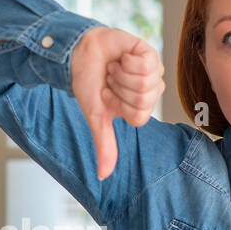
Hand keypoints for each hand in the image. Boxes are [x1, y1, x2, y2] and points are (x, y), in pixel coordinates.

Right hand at [69, 26, 164, 178]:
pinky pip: (145, 64)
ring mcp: (152, 72)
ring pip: (145, 81)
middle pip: (143, 99)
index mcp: (139, 109)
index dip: (118, 105)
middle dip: (119, 88)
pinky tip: (121, 57)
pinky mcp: (150, 53)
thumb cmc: (88, 84)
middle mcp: (150, 92)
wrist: (78, 53)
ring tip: (114, 68)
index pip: (139, 116)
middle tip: (110, 80)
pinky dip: (126, 60)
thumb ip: (105, 144)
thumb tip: (103, 176)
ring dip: (121, 74)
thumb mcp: (96, 117)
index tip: (107, 96)